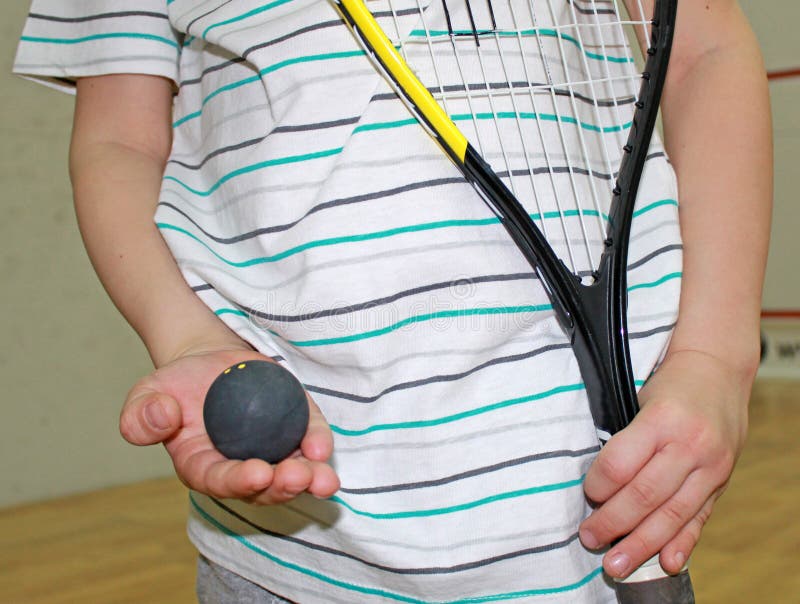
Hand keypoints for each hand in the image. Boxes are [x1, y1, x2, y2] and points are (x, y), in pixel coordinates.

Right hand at [119, 347, 339, 503]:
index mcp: (201, 467)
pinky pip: (308, 440)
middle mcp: (239, 467)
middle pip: (263, 487)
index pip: (220, 481)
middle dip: (281, 486)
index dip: (239, 481)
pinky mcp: (292, 428)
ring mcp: (270, 450)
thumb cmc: (174, 385)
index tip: (258, 473)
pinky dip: (317, 444)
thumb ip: (141, 416)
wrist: (207, 361)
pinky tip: (322, 448)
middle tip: (297, 477)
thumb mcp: (146, 394)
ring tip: (323, 479)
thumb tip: (164, 418)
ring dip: (310, 479)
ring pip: (293, 473)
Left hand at [578, 349, 750, 577]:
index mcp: (661, 419)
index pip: (621, 463)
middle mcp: (690, 445)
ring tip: (615, 564)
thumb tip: (597, 485)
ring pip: (671, 515)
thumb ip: (625, 440)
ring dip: (641, 544)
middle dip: (612, 523)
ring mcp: (711, 466)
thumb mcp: (639, 400)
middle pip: (644, 495)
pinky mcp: (722, 481)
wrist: (718, 371)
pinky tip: (667, 563)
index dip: (599, 485)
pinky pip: (699, 518)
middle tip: (589, 538)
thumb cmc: (669, 386)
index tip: (587, 494)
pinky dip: (682, 544)